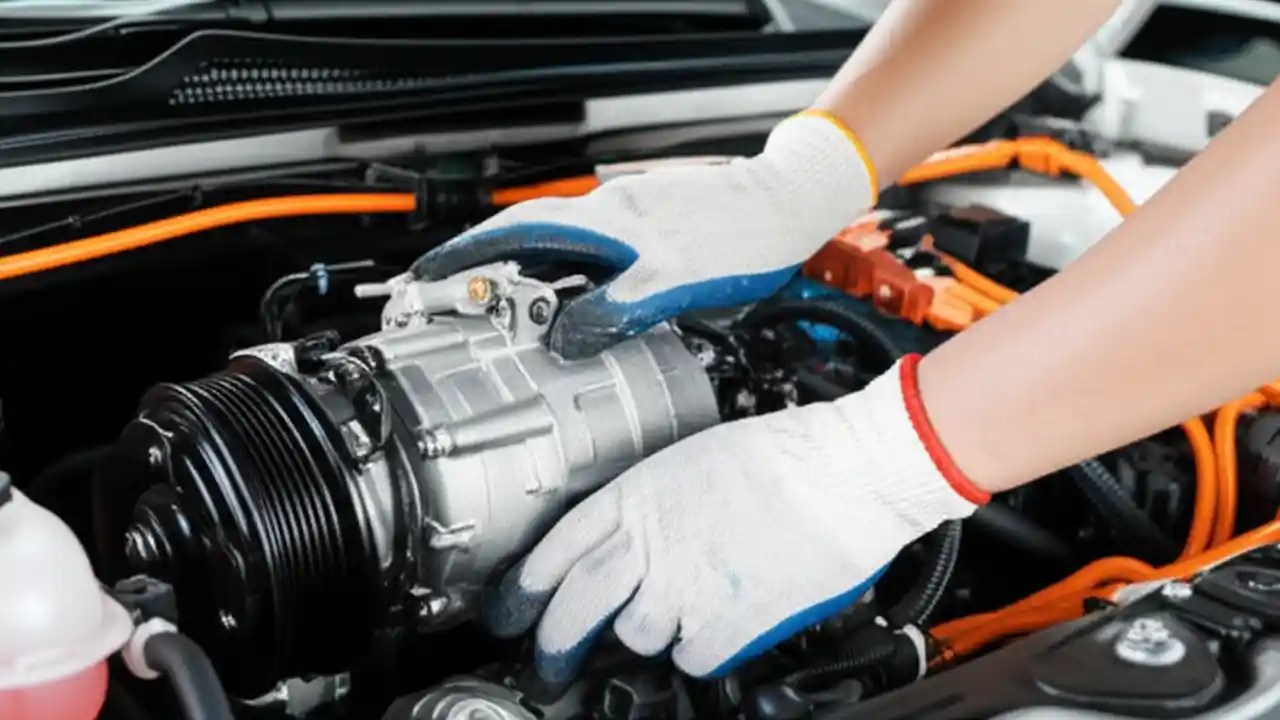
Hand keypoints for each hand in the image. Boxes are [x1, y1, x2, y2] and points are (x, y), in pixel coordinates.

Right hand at [412, 111, 876, 358]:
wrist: (787, 206)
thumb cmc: (738, 239)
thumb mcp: (669, 286)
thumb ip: (609, 314)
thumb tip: (562, 341)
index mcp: (601, 223)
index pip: (512, 236)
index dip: (464, 258)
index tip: (427, 277)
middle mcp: (606, 214)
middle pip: (526, 239)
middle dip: (484, 268)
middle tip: (452, 299)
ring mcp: (626, 219)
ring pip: (557, 246)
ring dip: (525, 273)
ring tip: (503, 309)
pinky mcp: (648, 228)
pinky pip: (587, 252)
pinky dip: (564, 275)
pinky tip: (573, 300)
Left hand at [484, 356, 988, 681]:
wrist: (849, 471)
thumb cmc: (790, 452)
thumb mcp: (696, 456)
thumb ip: (656, 499)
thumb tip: (640, 531)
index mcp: (638, 493)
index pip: (556, 548)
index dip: (525, 586)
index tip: (511, 608)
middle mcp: (651, 541)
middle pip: (576, 604)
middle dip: (556, 639)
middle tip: (551, 657)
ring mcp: (684, 586)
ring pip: (638, 634)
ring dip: (652, 630)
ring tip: (682, 611)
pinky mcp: (725, 623)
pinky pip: (692, 656)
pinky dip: (700, 649)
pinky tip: (719, 625)